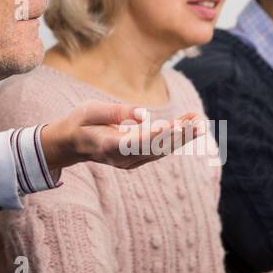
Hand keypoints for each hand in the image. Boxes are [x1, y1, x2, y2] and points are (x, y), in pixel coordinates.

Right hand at [38, 102, 204, 177]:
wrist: (72, 144)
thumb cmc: (80, 123)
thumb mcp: (90, 110)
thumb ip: (116, 112)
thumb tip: (144, 114)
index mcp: (109, 146)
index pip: (137, 142)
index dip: (157, 135)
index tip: (175, 126)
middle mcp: (123, 158)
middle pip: (156, 148)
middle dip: (179, 135)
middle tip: (200, 122)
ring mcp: (131, 161)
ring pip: (163, 149)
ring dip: (183, 136)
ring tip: (201, 120)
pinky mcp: (138, 158)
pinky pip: (161, 147)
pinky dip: (177, 136)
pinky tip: (191, 123)